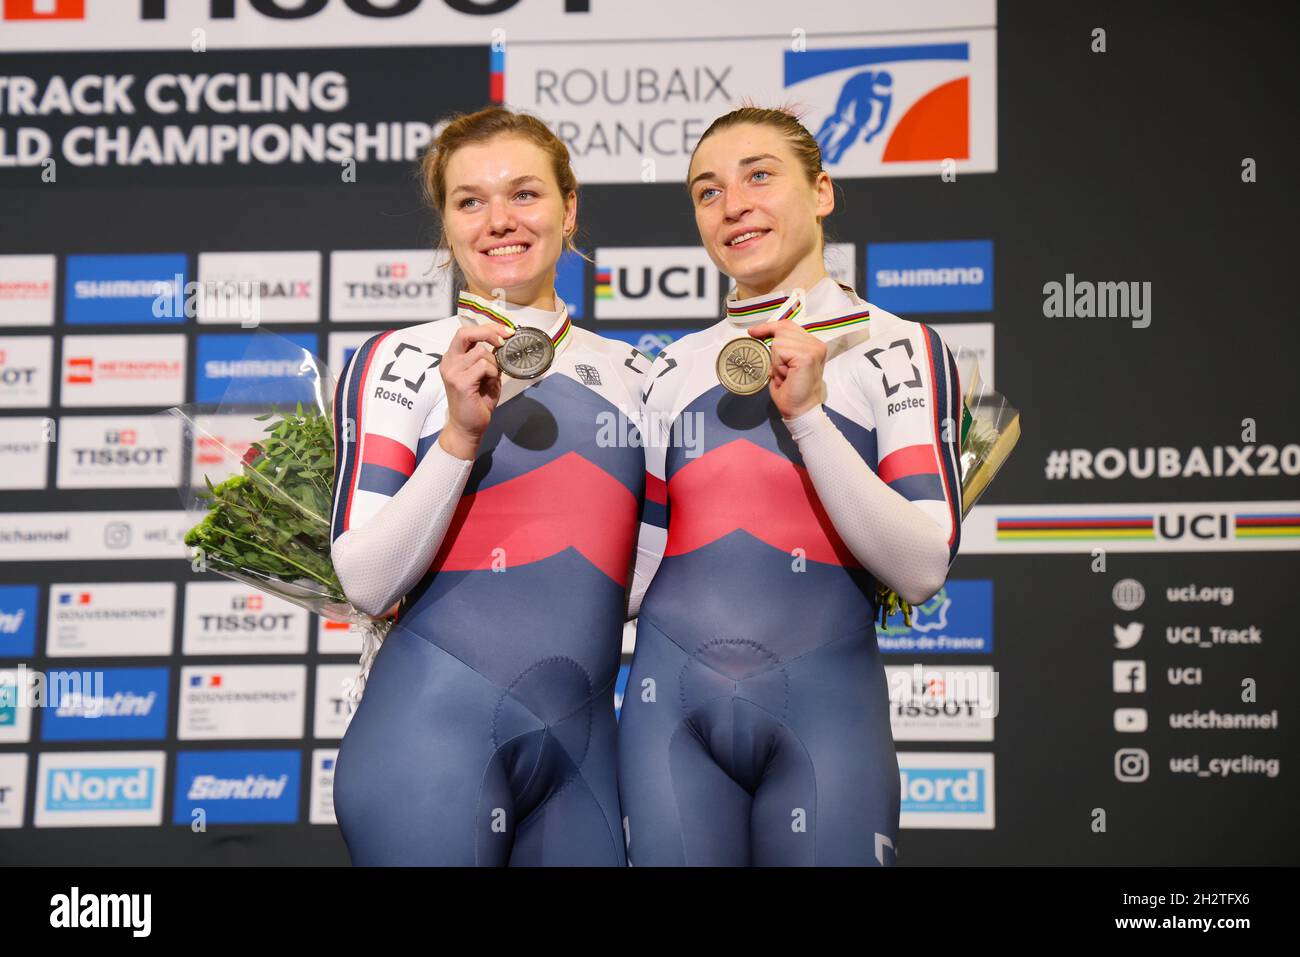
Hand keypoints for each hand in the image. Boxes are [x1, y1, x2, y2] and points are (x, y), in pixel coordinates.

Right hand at [439, 323, 511, 459]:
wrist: (468, 427)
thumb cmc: (477, 403)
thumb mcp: (487, 376)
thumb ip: (491, 360)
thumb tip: (505, 345)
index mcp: (453, 358)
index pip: (466, 332)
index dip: (487, 328)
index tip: (506, 332)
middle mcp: (449, 362)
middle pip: (466, 333)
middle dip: (489, 332)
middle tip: (504, 340)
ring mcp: (452, 371)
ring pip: (481, 352)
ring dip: (494, 364)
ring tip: (492, 378)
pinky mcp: (460, 382)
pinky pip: (484, 366)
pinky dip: (492, 373)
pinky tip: (489, 384)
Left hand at [745, 319, 827, 418]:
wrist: (800, 411)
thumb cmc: (792, 393)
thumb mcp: (783, 365)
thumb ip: (781, 349)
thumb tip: (761, 335)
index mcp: (812, 345)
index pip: (788, 325)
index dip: (769, 327)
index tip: (753, 331)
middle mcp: (816, 344)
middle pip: (783, 329)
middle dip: (774, 350)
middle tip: (783, 370)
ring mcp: (813, 349)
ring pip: (779, 341)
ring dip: (776, 360)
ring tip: (786, 375)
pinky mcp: (807, 355)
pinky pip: (780, 351)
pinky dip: (778, 365)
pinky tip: (787, 376)